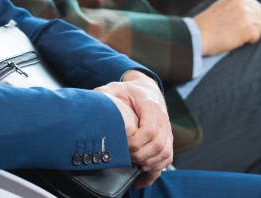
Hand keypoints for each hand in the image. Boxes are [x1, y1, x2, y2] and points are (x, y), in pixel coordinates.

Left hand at [98, 72, 172, 187]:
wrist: (145, 89)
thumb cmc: (128, 91)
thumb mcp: (114, 88)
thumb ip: (104, 95)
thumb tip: (92, 107)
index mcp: (150, 105)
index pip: (150, 130)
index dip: (136, 142)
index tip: (123, 145)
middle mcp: (162, 118)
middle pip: (158, 144)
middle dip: (141, 155)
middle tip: (126, 158)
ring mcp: (167, 129)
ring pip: (165, 152)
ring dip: (150, 163)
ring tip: (134, 166)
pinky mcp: (167, 138)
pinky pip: (168, 157)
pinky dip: (157, 166)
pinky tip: (143, 171)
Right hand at [194, 0, 260, 55]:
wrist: (196, 35)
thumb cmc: (205, 26)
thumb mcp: (219, 8)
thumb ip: (234, 7)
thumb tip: (249, 16)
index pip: (254, 6)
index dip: (250, 18)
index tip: (241, 25)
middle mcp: (242, 2)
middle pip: (260, 16)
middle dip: (254, 25)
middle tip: (240, 33)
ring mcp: (246, 14)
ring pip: (260, 27)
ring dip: (251, 34)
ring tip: (236, 37)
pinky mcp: (248, 28)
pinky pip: (257, 37)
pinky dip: (249, 41)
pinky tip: (236, 40)